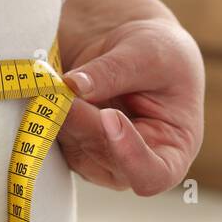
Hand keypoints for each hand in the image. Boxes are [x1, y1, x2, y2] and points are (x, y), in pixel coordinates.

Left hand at [59, 17, 204, 195]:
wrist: (134, 46)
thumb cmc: (160, 55)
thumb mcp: (147, 53)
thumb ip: (113, 71)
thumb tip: (74, 86)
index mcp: (173, 149)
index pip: (154, 175)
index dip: (131, 154)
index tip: (111, 117)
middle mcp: (135, 163)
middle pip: (105, 158)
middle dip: (83, 122)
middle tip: (65, 88)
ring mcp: (101, 158)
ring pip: (75, 149)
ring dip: (62, 118)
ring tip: (57, 82)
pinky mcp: (74, 146)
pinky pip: (56, 139)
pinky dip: (48, 115)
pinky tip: (50, 90)